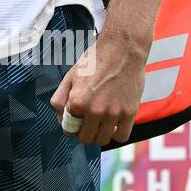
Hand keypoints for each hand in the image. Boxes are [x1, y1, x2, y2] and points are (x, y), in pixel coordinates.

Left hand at [50, 31, 146, 145]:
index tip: (75, 121)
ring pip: (103, 140)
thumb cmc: (95, 61)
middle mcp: (95, 110)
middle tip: (87, 123)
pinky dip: (117, 134)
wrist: (122, 50)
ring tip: (100, 123)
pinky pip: (122, 137)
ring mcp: (113, 113)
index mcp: (77, 101)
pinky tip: (114, 124)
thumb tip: (61, 118)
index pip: (69, 130)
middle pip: (86, 139)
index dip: (70, 127)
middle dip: (84, 133)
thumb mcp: (70, 76)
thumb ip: (60, 98)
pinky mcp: (130, 113)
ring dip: (99, 134)